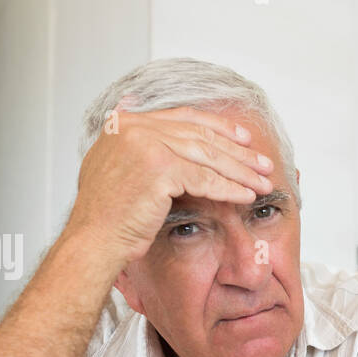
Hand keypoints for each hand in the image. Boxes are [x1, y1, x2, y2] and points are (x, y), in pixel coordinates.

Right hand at [64, 103, 275, 268]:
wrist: (94, 239)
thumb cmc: (107, 214)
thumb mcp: (115, 165)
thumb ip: (134, 141)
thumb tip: (149, 117)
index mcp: (125, 123)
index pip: (183, 117)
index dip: (218, 126)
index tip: (243, 137)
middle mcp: (134, 127)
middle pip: (200, 136)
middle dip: (237, 151)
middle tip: (262, 162)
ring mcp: (145, 144)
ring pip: (207, 157)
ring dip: (240, 171)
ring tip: (263, 181)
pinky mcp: (159, 168)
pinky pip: (205, 179)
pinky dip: (229, 188)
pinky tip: (247, 195)